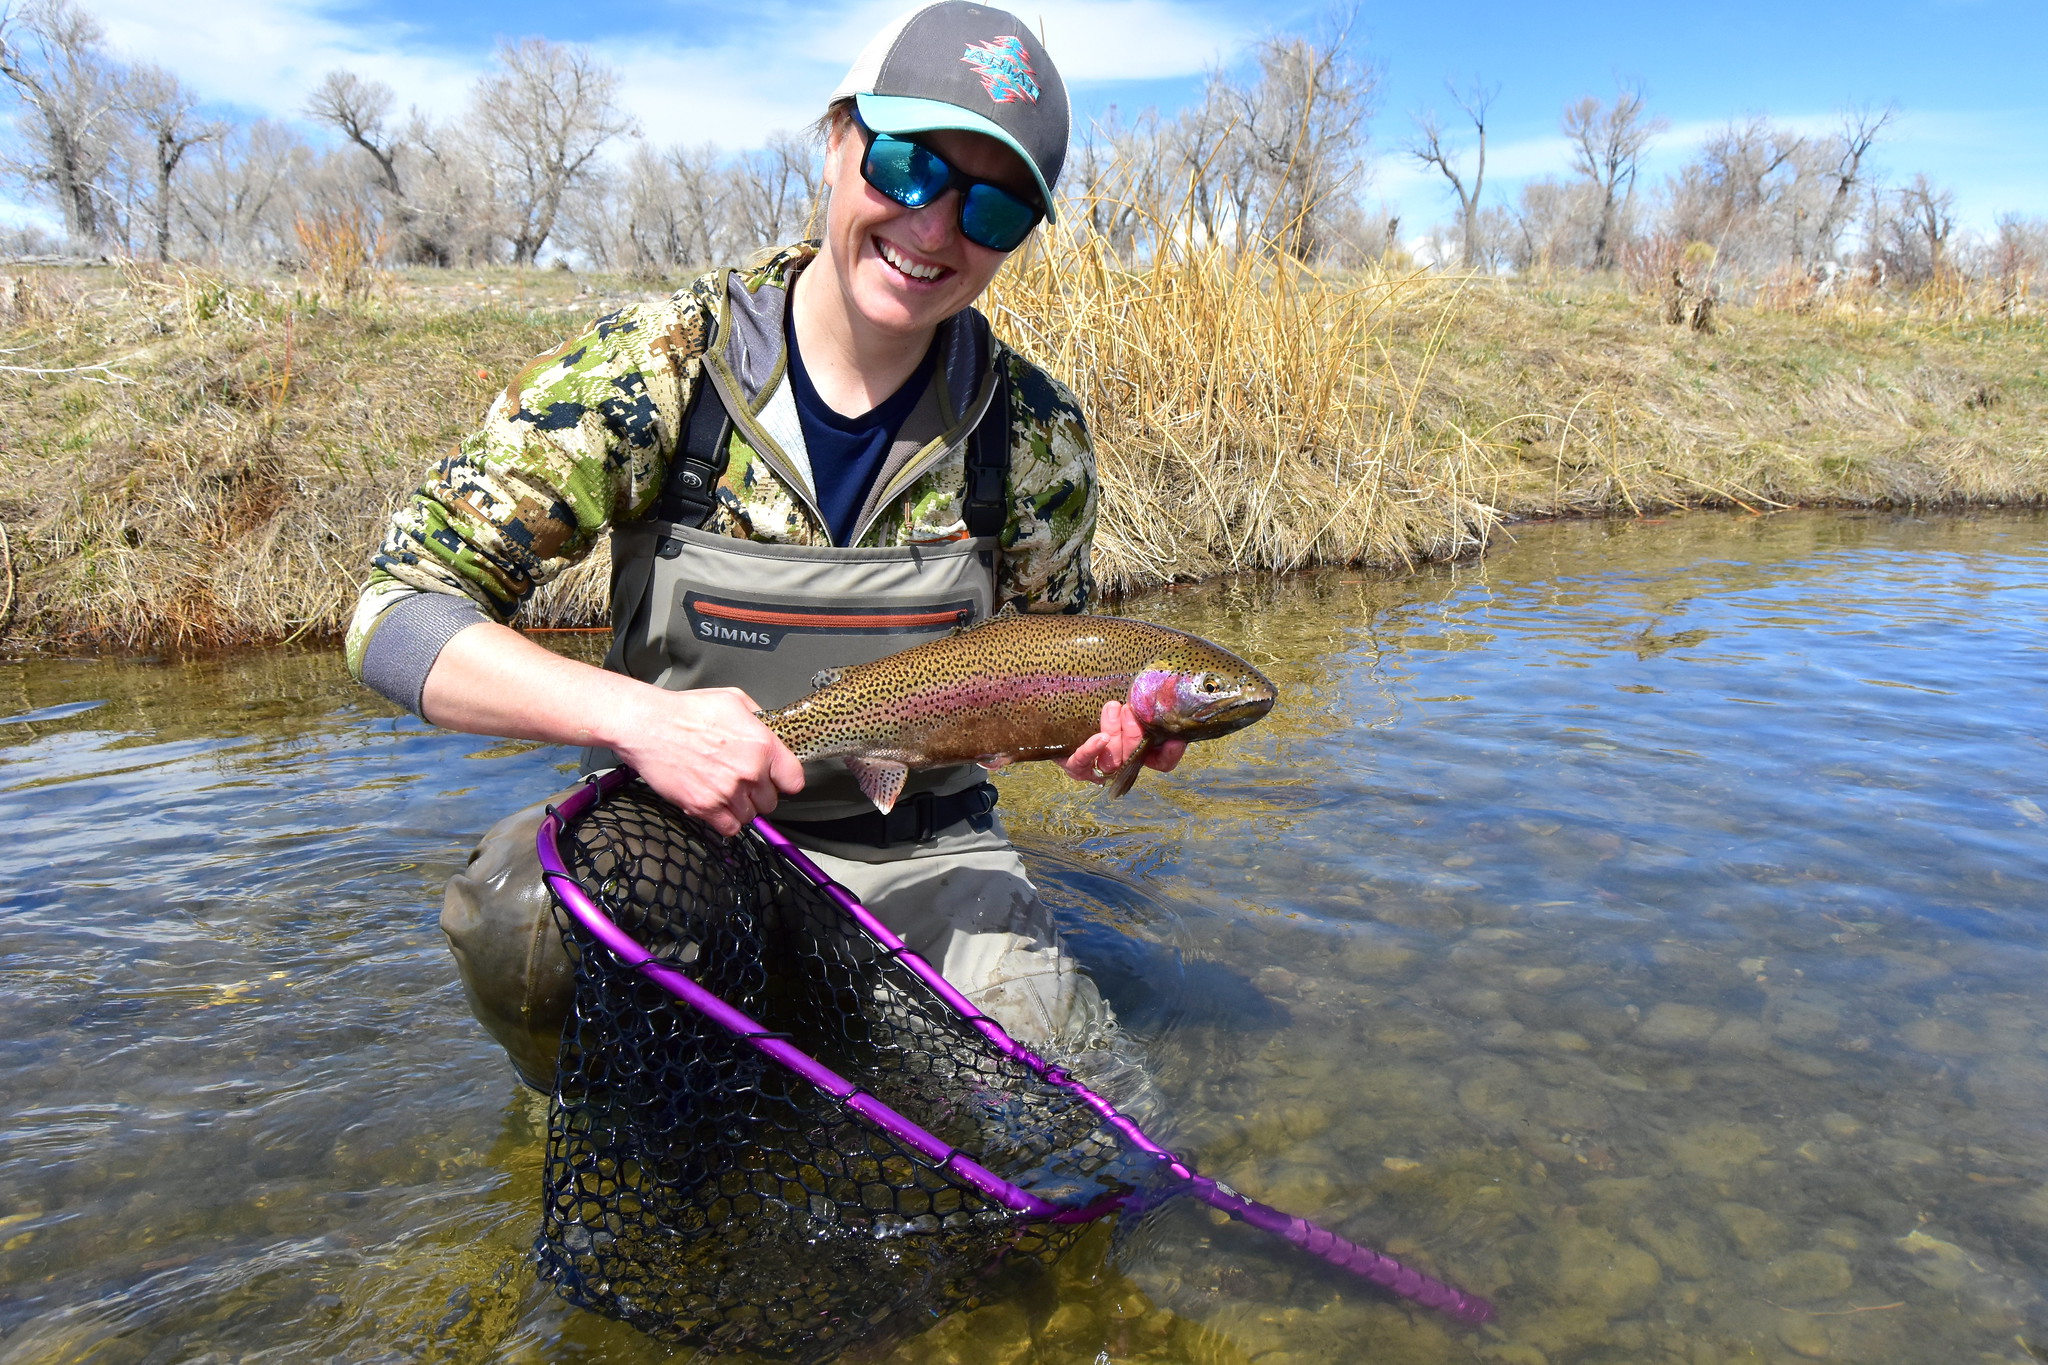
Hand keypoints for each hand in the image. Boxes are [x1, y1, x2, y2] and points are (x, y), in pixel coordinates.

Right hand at [610, 686, 805, 836]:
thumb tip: (771, 731)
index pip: (794, 780)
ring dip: (740, 807)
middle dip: (758, 793)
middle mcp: (749, 772)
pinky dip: (725, 821)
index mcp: (762, 745)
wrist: (648, 725)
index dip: (784, 780)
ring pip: (749, 816)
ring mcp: (727, 792)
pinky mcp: (705, 807)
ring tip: (724, 790)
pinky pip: (729, 828)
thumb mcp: (734, 700)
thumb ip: (759, 719)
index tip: (776, 779)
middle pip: (771, 801)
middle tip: (741, 780)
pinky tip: (716, 805)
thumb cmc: (686, 711)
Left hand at [1059, 700, 1186, 784]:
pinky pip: (1084, 762)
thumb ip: (1140, 702)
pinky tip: (1100, 738)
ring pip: (1113, 757)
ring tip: (1112, 707)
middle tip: (1129, 708)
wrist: (1060, 717)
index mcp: (1137, 751)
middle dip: (1135, 732)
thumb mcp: (1123, 704)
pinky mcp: (1077, 766)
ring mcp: (1098, 767)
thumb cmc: (1097, 706)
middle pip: (1135, 756)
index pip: (1160, 762)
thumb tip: (1158, 685)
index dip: (1170, 754)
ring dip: (1115, 731)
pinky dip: (1092, 750)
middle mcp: (1120, 763)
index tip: (1175, 739)